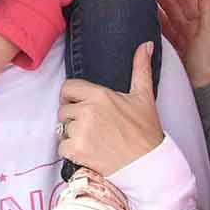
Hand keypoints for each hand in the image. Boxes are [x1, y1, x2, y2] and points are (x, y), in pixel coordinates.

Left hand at [58, 44, 164, 176]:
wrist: (148, 164)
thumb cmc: (145, 131)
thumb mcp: (144, 96)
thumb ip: (140, 68)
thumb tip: (146, 44)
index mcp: (100, 95)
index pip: (68, 88)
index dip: (71, 96)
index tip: (79, 105)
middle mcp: (87, 111)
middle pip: (63, 110)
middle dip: (73, 118)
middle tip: (91, 127)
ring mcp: (81, 131)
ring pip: (62, 129)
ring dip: (72, 135)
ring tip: (91, 140)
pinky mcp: (77, 151)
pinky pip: (61, 147)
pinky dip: (70, 152)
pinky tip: (87, 152)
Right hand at [152, 0, 209, 87]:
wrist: (205, 92)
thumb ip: (208, 8)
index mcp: (206, 19)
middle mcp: (195, 25)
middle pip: (175, 1)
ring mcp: (185, 36)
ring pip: (167, 13)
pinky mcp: (176, 48)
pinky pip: (163, 27)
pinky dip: (154, 17)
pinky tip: (144, 9)